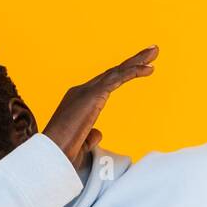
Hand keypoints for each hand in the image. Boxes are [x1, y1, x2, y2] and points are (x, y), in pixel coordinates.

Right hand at [42, 45, 158, 170]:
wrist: (52, 154)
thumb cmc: (63, 154)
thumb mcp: (82, 145)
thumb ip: (91, 137)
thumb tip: (99, 133)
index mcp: (78, 101)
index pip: (105, 84)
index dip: (122, 75)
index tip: (138, 69)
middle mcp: (81, 92)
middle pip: (112, 73)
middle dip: (133, 62)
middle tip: (151, 53)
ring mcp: (87, 91)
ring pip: (116, 72)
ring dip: (137, 61)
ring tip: (154, 52)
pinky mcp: (93, 95)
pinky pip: (118, 79)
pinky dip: (134, 72)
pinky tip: (149, 69)